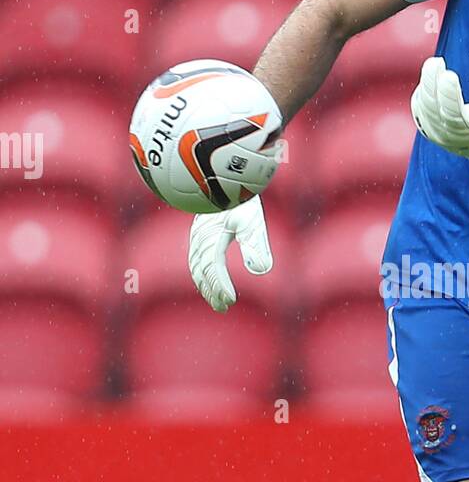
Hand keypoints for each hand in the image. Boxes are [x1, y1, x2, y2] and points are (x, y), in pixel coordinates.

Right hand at [188, 196, 272, 312]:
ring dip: (205, 285)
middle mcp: (200, 237)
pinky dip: (201, 273)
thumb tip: (261, 270)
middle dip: (211, 291)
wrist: (227, 173)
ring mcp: (197, 234)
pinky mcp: (200, 231)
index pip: (213, 267)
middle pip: (202, 271)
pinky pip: (196, 258)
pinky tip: (208, 279)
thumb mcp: (251, 220)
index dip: (220, 285)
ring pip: (196, 266)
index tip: (230, 300)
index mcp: (211, 236)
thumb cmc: (241, 199)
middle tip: (223, 308)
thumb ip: (255, 245)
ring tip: (216, 301)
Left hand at [410, 56, 468, 164]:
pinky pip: (418, 108)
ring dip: (426, 83)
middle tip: (436, 62)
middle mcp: (445, 135)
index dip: (449, 96)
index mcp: (464, 134)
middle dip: (432, 84)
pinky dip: (422, 91)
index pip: (452, 114)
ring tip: (434, 63)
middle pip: (433, 108)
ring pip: (424, 106)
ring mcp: (433, 132)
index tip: (449, 75)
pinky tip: (428, 76)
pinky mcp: (425, 126)